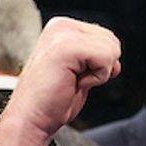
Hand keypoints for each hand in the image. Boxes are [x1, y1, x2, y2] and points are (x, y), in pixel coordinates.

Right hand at [9, 17, 121, 142]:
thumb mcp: (79, 73)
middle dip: (101, 68)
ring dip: (98, 74)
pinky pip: (106, 59)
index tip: (73, 76)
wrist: (29, 119)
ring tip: (71, 81)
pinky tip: (74, 83)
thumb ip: (96, 60)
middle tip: (72, 80)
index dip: (100, 65)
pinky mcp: (67, 47)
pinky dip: (96, 78)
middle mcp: (61, 26)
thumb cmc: (50, 102)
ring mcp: (63, 34)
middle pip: (113, 42)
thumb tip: (116, 63)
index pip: (107, 38)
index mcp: (63, 28)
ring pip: (112, 50)